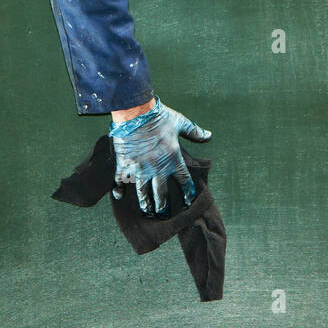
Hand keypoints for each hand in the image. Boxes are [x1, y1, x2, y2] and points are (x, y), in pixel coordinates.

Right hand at [108, 98, 211, 216]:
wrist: (136, 112)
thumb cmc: (159, 116)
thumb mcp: (179, 122)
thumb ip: (194, 131)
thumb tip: (209, 135)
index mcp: (172, 158)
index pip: (184, 180)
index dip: (187, 191)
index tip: (189, 201)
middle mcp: (157, 168)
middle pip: (162, 193)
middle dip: (164, 206)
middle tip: (164, 214)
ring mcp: (140, 168)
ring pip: (143, 192)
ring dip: (145, 203)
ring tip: (147, 212)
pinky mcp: (125, 164)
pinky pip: (120, 181)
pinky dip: (119, 189)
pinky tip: (119, 196)